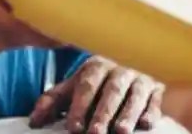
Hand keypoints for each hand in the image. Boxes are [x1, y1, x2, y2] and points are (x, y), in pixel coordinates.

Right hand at [0, 0, 56, 62]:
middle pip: (16, 37)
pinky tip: (5, 12)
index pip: (17, 25)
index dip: (48, 28)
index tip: (73, 24)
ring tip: (34, 3)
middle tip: (61, 7)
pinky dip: (4, 32)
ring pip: (5, 43)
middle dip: (40, 25)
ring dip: (21, 27)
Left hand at [29, 57, 161, 133]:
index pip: (87, 85)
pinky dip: (152, 111)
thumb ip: (53, 101)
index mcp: (97, 66)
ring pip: (135, 96)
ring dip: (128, 114)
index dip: (80, 106)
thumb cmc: (96, 82)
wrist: (129, 64)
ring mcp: (140, 78)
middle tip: (95, 133)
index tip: (74, 127)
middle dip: (103, 114)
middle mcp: (120, 70)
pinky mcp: (157, 89)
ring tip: (121, 132)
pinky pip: (156, 100)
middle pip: (112, 91)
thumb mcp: (73, 87)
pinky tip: (146, 124)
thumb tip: (34, 122)